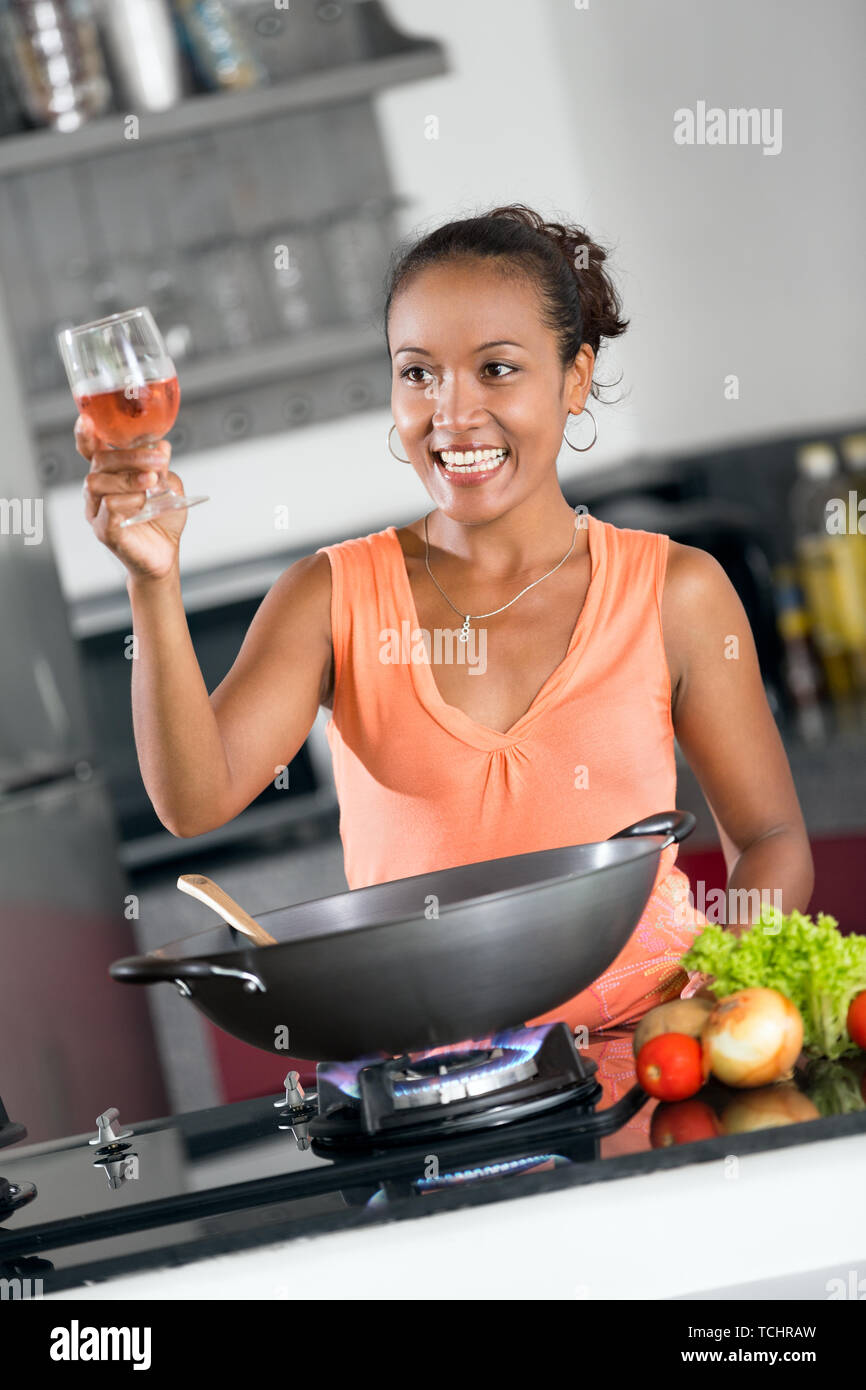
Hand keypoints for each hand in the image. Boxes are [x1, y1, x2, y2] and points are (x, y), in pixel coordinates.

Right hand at [78, 415, 186, 580]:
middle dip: (129, 456)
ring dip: (128, 477)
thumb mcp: (168, 486)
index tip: (87, 420)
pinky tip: (143, 504)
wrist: (166, 553)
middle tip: (158, 460)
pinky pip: (107, 507)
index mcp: (110, 474)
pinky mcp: (103, 530)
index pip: (91, 450)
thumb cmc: (163, 519)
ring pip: (97, 482)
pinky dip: (128, 501)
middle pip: (99, 461)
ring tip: (151, 483)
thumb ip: (161, 467)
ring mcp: (96, 510)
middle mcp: (97, 490)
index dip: (86, 434)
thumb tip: (161, 446)